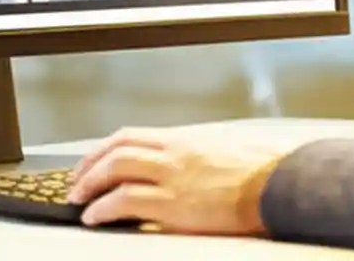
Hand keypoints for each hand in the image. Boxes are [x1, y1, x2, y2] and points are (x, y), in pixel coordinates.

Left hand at [67, 126, 283, 234]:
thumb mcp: (226, 149)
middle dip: (89, 166)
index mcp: (184, 140)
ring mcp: (171, 177)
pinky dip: (103, 208)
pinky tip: (95, 217)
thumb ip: (201, 153)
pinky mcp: (173, 204)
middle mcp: (173, 153)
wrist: (277, 185)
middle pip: (116, 149)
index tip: (92, 160)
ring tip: (79, 200)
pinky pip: (125, 201)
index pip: (132, 136)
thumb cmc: (263, 170)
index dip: (104, 148)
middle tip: (76, 182)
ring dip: (90, 185)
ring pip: (115, 170)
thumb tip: (190, 162)